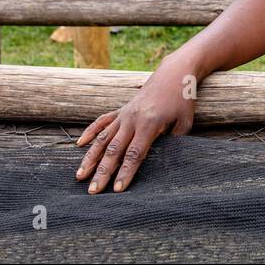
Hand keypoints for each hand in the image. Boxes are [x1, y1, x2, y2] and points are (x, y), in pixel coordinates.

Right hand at [74, 64, 197, 193]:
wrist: (174, 73)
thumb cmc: (182, 99)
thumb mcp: (185, 121)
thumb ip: (175, 140)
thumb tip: (167, 158)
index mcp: (149, 123)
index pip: (135, 154)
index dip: (125, 172)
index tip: (117, 190)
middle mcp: (132, 119)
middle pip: (114, 150)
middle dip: (103, 172)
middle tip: (93, 191)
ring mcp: (124, 114)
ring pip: (103, 138)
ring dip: (91, 157)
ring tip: (80, 175)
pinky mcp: (121, 109)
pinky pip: (102, 121)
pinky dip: (90, 132)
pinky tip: (79, 144)